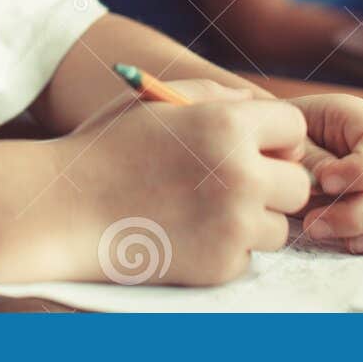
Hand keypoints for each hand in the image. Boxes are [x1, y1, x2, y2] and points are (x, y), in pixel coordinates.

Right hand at [59, 79, 312, 285]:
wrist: (64, 209)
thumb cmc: (107, 148)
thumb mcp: (158, 101)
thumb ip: (217, 95)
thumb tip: (263, 107)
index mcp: (227, 126)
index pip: (295, 130)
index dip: (276, 138)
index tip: (254, 146)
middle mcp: (240, 176)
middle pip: (298, 184)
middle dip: (273, 182)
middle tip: (234, 182)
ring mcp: (233, 226)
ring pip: (279, 226)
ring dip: (253, 220)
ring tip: (204, 207)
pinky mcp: (220, 266)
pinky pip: (247, 257)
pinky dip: (226, 248)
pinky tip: (186, 233)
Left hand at [286, 93, 362, 253]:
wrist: (270, 149)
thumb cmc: (277, 140)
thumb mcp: (286, 141)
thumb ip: (310, 159)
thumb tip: (330, 184)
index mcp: (356, 117)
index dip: (360, 171)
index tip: (324, 183)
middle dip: (356, 214)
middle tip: (312, 224)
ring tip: (326, 234)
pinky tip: (349, 244)